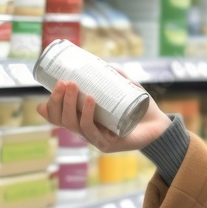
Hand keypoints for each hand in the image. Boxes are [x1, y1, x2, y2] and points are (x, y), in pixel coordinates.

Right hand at [37, 79, 171, 152]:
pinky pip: (92, 131)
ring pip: (74, 125)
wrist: (161, 125)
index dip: (49, 110)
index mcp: (85, 120)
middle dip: (58, 101)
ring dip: (70, 104)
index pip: (60, 118)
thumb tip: (101, 62)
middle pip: (62, 120)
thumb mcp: (125, 89)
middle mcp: (88, 131)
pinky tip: (90, 100)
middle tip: (64, 82)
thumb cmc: (141, 108)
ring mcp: (96, 139)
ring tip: (73, 86)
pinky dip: (87, 115)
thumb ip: (115, 76)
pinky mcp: (107, 145)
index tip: (45, 95)